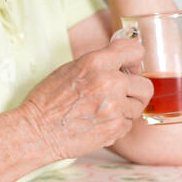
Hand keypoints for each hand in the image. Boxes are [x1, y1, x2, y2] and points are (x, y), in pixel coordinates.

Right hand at [18, 37, 154, 161]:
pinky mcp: (114, 128)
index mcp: (96, 62)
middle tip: (121, 96)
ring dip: (125, 110)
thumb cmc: (48, 100)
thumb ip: (100, 63)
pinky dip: (117, 126)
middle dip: (135, 91)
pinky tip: (98, 123)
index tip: (130, 67)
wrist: (35, 131)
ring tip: (103, 111)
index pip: (135, 50)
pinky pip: (128, 125)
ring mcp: (114, 106)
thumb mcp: (72, 68)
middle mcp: (109, 81)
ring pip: (138, 107)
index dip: (135, 60)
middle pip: (146, 85)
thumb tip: (124, 62)